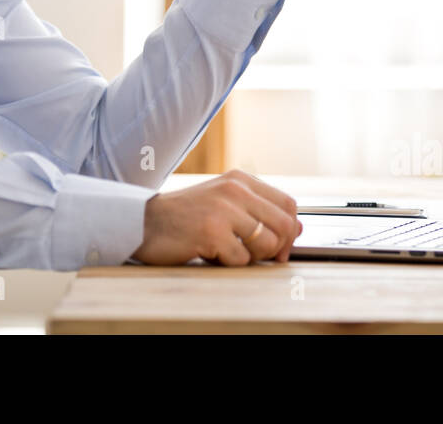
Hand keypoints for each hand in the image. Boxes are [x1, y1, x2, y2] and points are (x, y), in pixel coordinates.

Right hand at [132, 169, 303, 265]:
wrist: (144, 222)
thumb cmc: (184, 216)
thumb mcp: (223, 203)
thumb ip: (258, 212)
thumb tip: (298, 228)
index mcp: (240, 180)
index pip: (288, 204)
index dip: (291, 230)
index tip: (280, 246)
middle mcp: (235, 190)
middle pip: (284, 225)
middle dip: (277, 248)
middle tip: (260, 257)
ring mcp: (224, 210)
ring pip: (267, 243)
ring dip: (252, 256)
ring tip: (229, 250)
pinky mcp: (212, 232)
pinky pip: (241, 259)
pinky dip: (229, 263)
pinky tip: (211, 252)